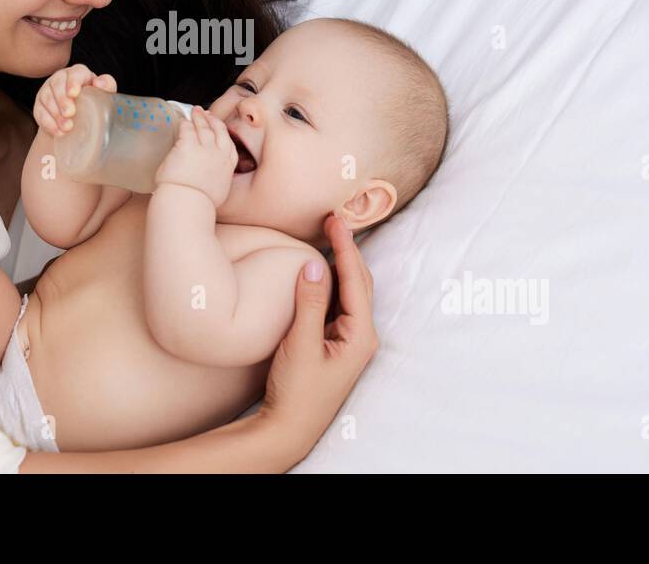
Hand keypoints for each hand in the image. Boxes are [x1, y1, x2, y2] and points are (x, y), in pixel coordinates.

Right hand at [33, 64, 116, 138]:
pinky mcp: (39, 105)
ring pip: (47, 98)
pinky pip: (39, 112)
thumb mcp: (104, 93)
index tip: (74, 94)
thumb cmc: (94, 101)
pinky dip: (48, 123)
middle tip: (70, 114)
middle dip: (62, 100)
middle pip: (57, 85)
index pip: (74, 74)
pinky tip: (58, 132)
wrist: (78, 118)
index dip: (73, 82)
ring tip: (67, 127)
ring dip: (56, 114)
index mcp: (78, 73)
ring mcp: (47, 91)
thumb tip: (99, 83)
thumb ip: (107, 85)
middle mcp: (60, 79)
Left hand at [153, 107, 237, 207]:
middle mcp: (219, 155)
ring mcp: (205, 149)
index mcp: (227, 168)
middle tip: (208, 114)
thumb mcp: (217, 195)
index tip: (221, 130)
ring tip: (196, 111)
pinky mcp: (188, 145)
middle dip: (213, 121)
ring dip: (200, 118)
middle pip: (219, 132)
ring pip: (204, 127)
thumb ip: (216, 184)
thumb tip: (210, 184)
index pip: (230, 147)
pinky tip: (183, 121)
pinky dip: (186, 124)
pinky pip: (187, 129)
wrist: (187, 204)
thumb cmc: (198, 204)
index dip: (224, 135)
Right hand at [258, 213, 378, 459]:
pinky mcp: (334, 345)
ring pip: (349, 292)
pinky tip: (319, 271)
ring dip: (340, 264)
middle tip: (333, 220)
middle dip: (348, 250)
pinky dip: (331, 282)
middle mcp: (360, 336)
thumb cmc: (297, 393)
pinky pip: (337, 304)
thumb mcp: (300, 345)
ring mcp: (348, 341)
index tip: (336, 220)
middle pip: (359, 282)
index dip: (346, 247)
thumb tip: (316, 264)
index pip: (357, 280)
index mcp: (360, 336)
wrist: (288, 429)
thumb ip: (310, 303)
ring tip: (329, 236)